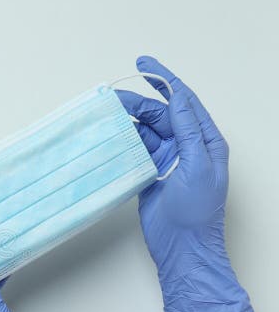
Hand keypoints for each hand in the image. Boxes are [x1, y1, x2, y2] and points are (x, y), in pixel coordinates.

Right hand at [116, 56, 252, 311]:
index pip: (184, 100)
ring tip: (106, 113)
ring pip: (145, 129)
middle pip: (160, 113)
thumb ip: (187, 130)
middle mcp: (187, 146)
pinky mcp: (150, 173)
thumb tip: (178, 99)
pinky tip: (109, 135)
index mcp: (204, 140)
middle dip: (138, 100)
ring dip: (127, 119)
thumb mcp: (198, 166)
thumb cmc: (196, 212)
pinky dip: (122, 139)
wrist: (183, 248)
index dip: (164, 79)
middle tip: (111, 97)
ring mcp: (167, 159)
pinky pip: (135, 148)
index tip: (144, 62)